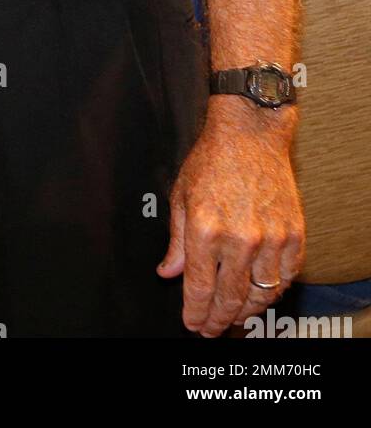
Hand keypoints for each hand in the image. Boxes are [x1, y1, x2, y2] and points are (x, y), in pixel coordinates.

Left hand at [158, 98, 303, 336]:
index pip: (199, 288)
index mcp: (205, 229)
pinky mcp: (294, 233)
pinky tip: (261, 293)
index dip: (194, 313)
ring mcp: (271, 238)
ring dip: (246, 311)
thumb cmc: (211, 160)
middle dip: (218, 320)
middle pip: (230, 298)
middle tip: (211, 329)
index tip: (192, 324)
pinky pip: (286, 277)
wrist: (250, 133)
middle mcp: (239, 238)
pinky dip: (274, 291)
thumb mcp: (181, 197)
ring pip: (260, 294)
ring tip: (234, 315)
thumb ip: (177, 242)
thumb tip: (168, 273)